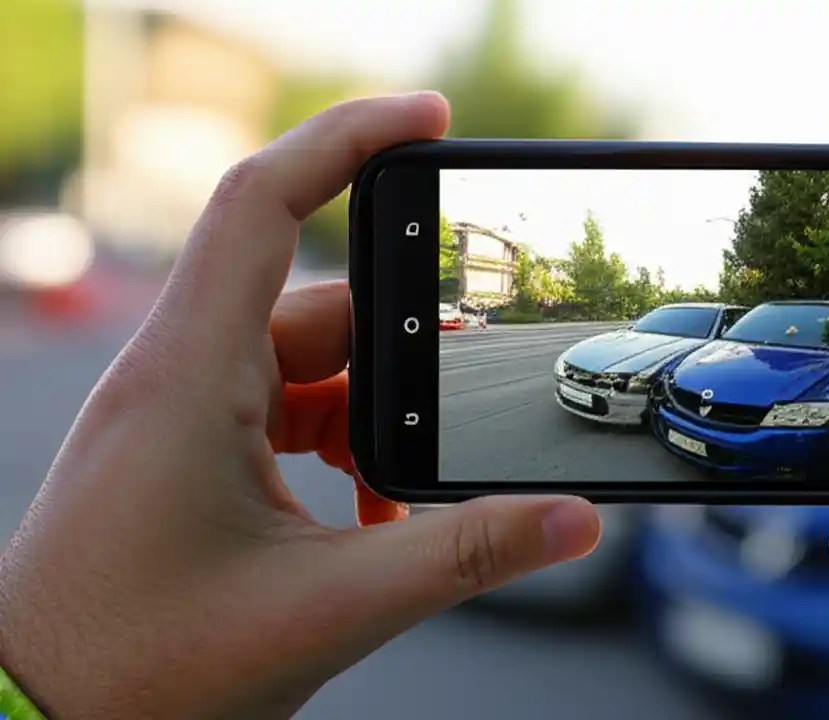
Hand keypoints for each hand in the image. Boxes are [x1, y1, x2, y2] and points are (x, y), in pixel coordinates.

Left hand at [0, 93, 601, 717]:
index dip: (349, 139)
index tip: (430, 121)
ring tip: (404, 498)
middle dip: (404, 351)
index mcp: (191, 376)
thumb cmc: (134, 668)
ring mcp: (181, 414)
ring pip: (307, 367)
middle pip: (318, 303)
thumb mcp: (326, 608)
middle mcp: (180, 375)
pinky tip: (368, 516)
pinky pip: (284, 413)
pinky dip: (342, 449)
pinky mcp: (188, 453)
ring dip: (374, 420)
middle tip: (469, 388)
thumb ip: (463, 555)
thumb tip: (570, 518)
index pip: (264, 201)